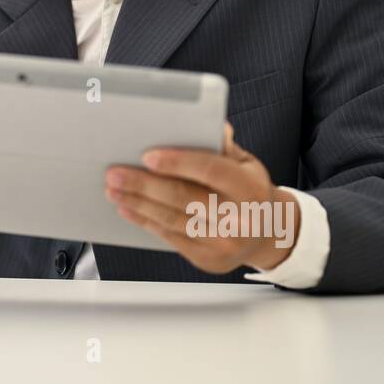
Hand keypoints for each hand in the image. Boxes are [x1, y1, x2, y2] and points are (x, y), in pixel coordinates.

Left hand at [104, 122, 300, 273]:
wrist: (270, 233)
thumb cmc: (250, 190)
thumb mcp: (246, 163)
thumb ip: (223, 145)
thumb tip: (209, 123)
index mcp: (249, 188)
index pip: (211, 170)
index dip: (178, 163)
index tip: (147, 156)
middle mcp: (239, 218)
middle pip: (183, 198)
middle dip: (143, 184)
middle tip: (114, 172)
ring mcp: (223, 243)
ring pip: (171, 220)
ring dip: (137, 203)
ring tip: (113, 189)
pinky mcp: (208, 259)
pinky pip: (170, 237)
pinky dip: (145, 221)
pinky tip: (127, 208)